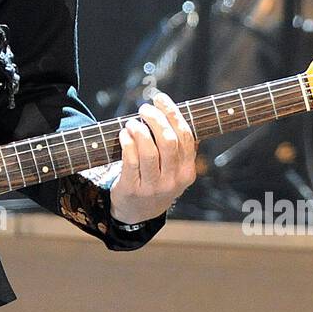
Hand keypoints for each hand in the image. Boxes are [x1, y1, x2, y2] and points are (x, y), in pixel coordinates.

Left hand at [109, 92, 195, 224]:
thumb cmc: (156, 180)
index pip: (185, 137)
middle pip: (168, 142)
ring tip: (131, 123)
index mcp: (187, 172)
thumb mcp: (173, 169)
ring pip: (149, 151)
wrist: (138, 213)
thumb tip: (168, 109)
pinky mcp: (132, 189)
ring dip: (139, 130)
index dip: (173, 114)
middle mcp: (173, 180)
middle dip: (156, 119)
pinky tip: (124, 134)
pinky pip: (130, 160)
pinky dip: (127, 142)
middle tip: (144, 108)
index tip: (160, 98)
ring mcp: (153, 187)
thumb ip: (175, 146)